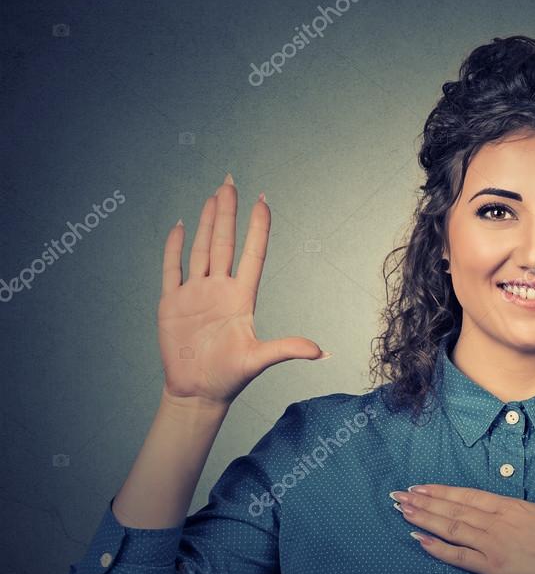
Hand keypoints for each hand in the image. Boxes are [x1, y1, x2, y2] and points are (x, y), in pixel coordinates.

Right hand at [158, 174, 327, 407]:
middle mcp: (220, 289)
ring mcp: (195, 293)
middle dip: (227, 212)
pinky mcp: (172, 302)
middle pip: (224, 242)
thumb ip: (288, 349)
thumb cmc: (230, 377)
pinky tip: (179, 225)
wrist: (198, 392)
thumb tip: (322, 352)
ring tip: (212, 196)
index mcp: (242, 298)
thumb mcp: (260, 359)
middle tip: (230, 181)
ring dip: (205, 222)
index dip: (258, 227)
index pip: (253, 253)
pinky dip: (173, 247)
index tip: (263, 200)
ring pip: (201, 249)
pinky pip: (172, 268)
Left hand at [392, 449, 534, 573]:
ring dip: (424, 519)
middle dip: (423, 502)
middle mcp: (497, 521)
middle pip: (453, 509)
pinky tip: (419, 540)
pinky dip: (437, 548)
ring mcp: (493, 543)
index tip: (421, 486)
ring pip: (451, 528)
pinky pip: (459, 556)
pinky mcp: (493, 566)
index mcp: (511, 505)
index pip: (468, 495)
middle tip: (398, 496)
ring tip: (402, 511)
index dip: (442, 491)